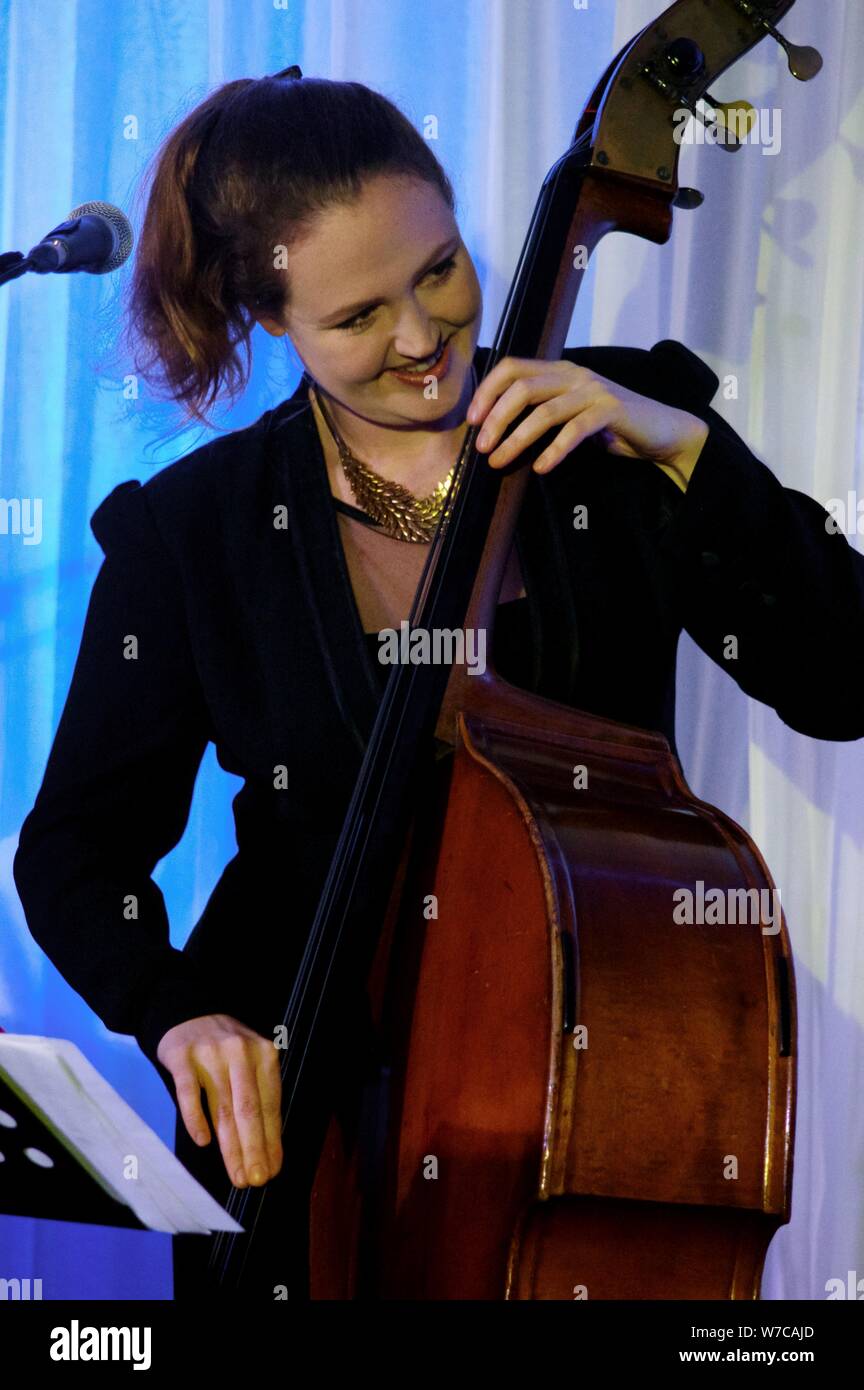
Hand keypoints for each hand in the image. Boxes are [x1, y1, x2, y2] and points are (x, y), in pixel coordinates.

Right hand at [157, 1014, 282, 1188]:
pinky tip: (203, 1142)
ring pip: (223, 1106)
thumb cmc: (224, 1048)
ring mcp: (210, 1054)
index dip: (272, 1140)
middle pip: (249, 1109)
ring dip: (230, 1145)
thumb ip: (258, 1096)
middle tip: (255, 1180)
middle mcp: (240, 1053)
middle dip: (254, 1148)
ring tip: (236, 1173)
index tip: (272, 1170)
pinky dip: (196, 1118)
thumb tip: (267, 1148)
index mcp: (263, 1055)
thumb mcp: (249, 1061)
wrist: (189, 1011)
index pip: (270, 1105)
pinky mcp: (182, 1057)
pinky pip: (189, 1092)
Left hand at [467, 356, 708, 490]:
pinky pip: (575, 430)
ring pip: (544, 411)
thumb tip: (495, 432)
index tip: (470, 420)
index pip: (512, 367)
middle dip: (496, 418)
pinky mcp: (611, 410)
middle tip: (481, 447)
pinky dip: (554, 450)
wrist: (660, 431)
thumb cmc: (610, 427)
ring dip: (516, 438)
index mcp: (559, 371)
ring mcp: (594, 390)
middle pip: (522, 387)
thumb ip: (540, 413)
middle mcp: (574, 374)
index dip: (487, 391)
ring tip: (499, 462)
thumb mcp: (570, 415)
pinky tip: (540, 468)